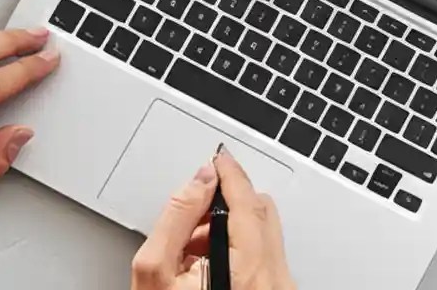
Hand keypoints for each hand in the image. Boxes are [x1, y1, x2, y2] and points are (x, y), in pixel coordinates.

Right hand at [131, 150, 295, 289]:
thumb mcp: (155, 271)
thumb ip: (176, 216)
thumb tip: (200, 180)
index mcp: (247, 272)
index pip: (246, 200)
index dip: (230, 172)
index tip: (219, 158)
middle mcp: (273, 281)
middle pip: (261, 211)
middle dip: (227, 204)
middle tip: (195, 218)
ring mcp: (281, 289)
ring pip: (266, 232)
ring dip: (233, 228)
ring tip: (197, 252)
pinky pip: (268, 255)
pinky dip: (242, 250)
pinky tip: (213, 267)